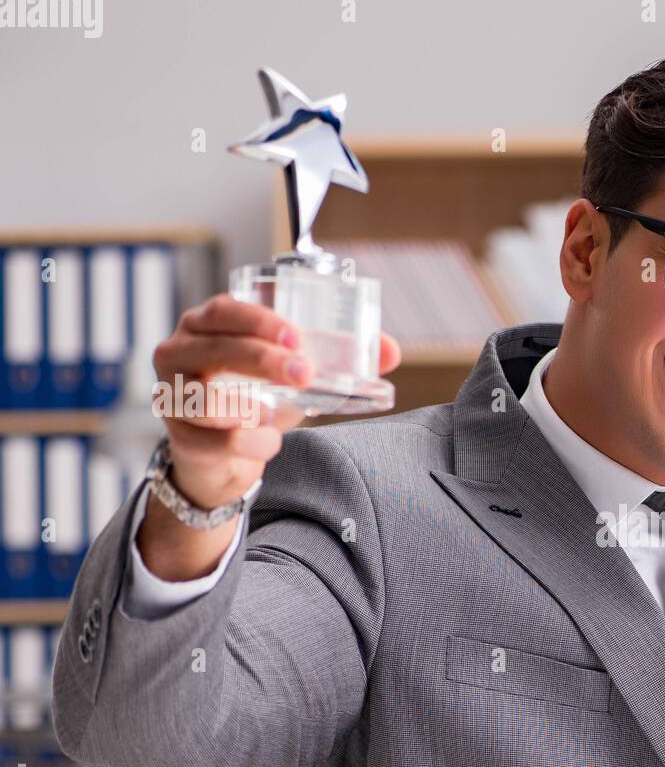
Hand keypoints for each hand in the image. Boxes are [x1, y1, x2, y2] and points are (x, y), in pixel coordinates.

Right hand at [151, 292, 400, 509]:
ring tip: (274, 413)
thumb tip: (389, 351)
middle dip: (263, 360)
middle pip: (217, 349)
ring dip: (249, 409)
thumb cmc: (255, 401)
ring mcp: (173, 395)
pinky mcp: (180, 436)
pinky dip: (251, 443)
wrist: (224, 456)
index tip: (296, 336)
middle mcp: (180, 354)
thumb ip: (337, 359)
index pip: (223, 310)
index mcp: (206, 327)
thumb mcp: (292, 376)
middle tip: (304, 374)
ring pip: (204, 399)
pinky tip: (267, 441)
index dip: (258, 320)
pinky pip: (218, 441)